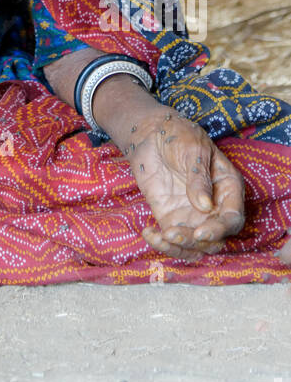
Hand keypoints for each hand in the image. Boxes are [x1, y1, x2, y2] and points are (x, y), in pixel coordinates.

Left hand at [120, 104, 245, 260]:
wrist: (151, 133)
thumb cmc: (179, 135)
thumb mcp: (193, 150)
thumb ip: (199, 177)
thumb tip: (205, 206)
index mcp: (228, 188)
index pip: (232, 218)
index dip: (220, 229)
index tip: (201, 232)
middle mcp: (214, 207)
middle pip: (216, 239)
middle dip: (198, 242)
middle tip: (175, 234)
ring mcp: (193, 216)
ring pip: (196, 246)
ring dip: (181, 248)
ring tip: (162, 236)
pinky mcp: (171, 219)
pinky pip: (172, 241)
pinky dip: (161, 244)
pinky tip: (149, 233)